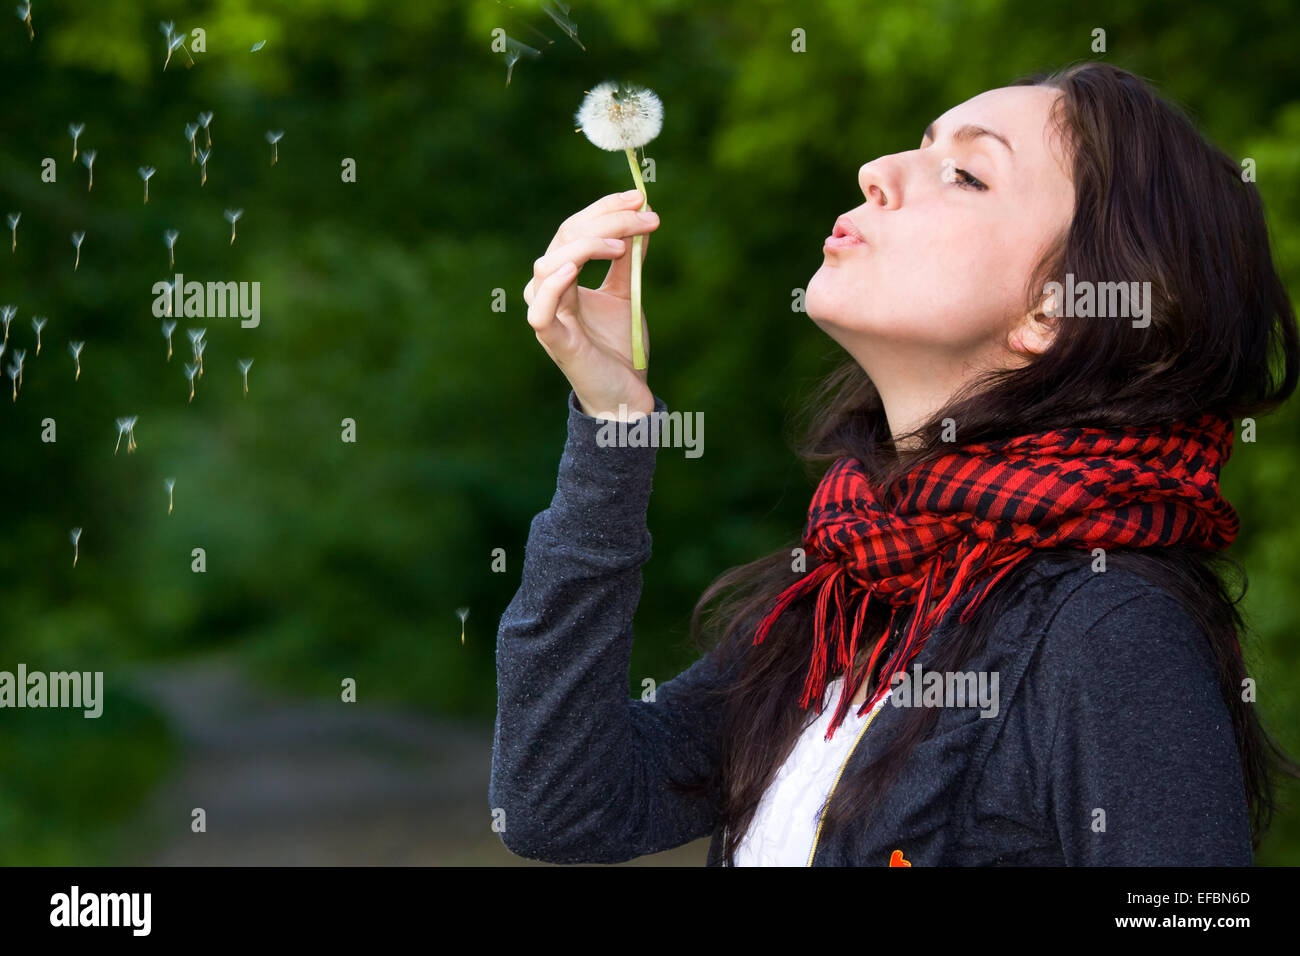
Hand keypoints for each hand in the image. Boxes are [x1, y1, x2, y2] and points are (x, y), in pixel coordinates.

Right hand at [522, 190, 659, 418]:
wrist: (625, 395)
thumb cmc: (619, 348)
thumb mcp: (627, 294)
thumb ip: (629, 260)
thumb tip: (643, 218)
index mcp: (564, 277)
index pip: (575, 228)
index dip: (605, 207)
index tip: (640, 196)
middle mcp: (549, 291)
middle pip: (565, 238)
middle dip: (606, 220)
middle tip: (645, 214)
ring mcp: (548, 315)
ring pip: (548, 264)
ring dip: (586, 246)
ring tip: (622, 245)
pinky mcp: (553, 340)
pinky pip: (540, 309)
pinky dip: (553, 284)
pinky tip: (574, 267)